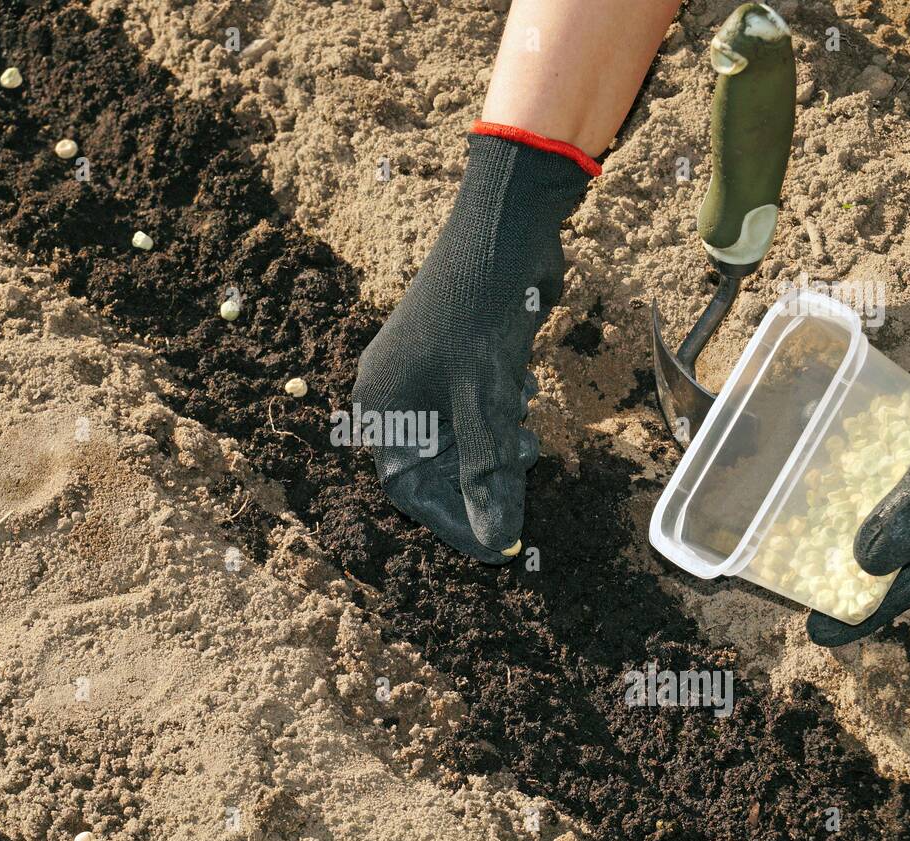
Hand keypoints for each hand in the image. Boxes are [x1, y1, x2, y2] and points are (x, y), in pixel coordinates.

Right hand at [351, 133, 589, 562]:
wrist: (505, 228)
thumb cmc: (481, 315)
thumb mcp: (485, 403)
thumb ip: (486, 472)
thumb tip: (495, 541)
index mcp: (382, 403)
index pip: (406, 487)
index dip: (452, 519)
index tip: (498, 544)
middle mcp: (394, 389)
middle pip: (434, 462)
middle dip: (483, 473)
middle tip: (524, 469)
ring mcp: (424, 368)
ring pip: (459, 433)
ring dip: (497, 440)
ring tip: (528, 425)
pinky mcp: (455, 353)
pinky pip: (473, 403)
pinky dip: (500, 408)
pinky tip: (523, 389)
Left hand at [808, 300, 909, 645]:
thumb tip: (864, 563)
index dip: (867, 611)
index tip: (817, 634)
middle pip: (893, 545)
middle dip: (845, 565)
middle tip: (789, 574)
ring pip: (887, 496)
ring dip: (845, 504)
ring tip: (792, 511)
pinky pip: (887, 443)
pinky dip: (856, 444)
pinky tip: (817, 435)